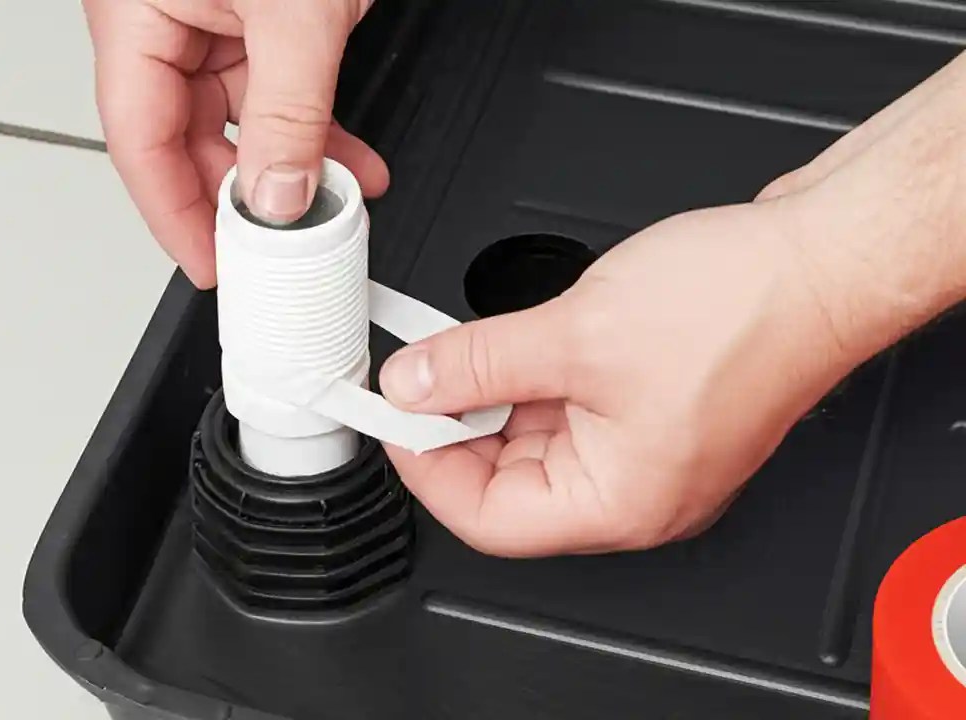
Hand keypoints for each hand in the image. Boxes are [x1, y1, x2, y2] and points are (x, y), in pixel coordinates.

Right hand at [84, 0, 389, 287]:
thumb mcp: (295, 14)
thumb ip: (288, 109)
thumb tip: (278, 194)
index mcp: (136, 13)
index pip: (140, 140)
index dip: (175, 215)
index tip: (212, 264)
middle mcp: (162, 18)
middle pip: (187, 137)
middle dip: (246, 196)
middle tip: (281, 246)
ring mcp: (209, 14)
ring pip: (241, 119)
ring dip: (294, 164)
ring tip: (335, 204)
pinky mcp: (256, 14)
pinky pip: (277, 87)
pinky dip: (313, 126)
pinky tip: (349, 162)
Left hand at [377, 200, 852, 556]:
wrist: (825, 259)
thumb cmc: (743, 308)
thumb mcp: (575, 333)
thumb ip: (477, 363)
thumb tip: (415, 383)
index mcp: (620, 504)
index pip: (488, 520)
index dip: (426, 469)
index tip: (393, 420)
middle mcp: (636, 493)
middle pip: (507, 484)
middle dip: (454, 427)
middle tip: (415, 376)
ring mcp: (646, 453)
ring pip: (535, 440)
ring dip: (491, 396)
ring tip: (462, 348)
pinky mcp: (653, 410)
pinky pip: (569, 409)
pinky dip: (530, 377)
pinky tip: (511, 341)